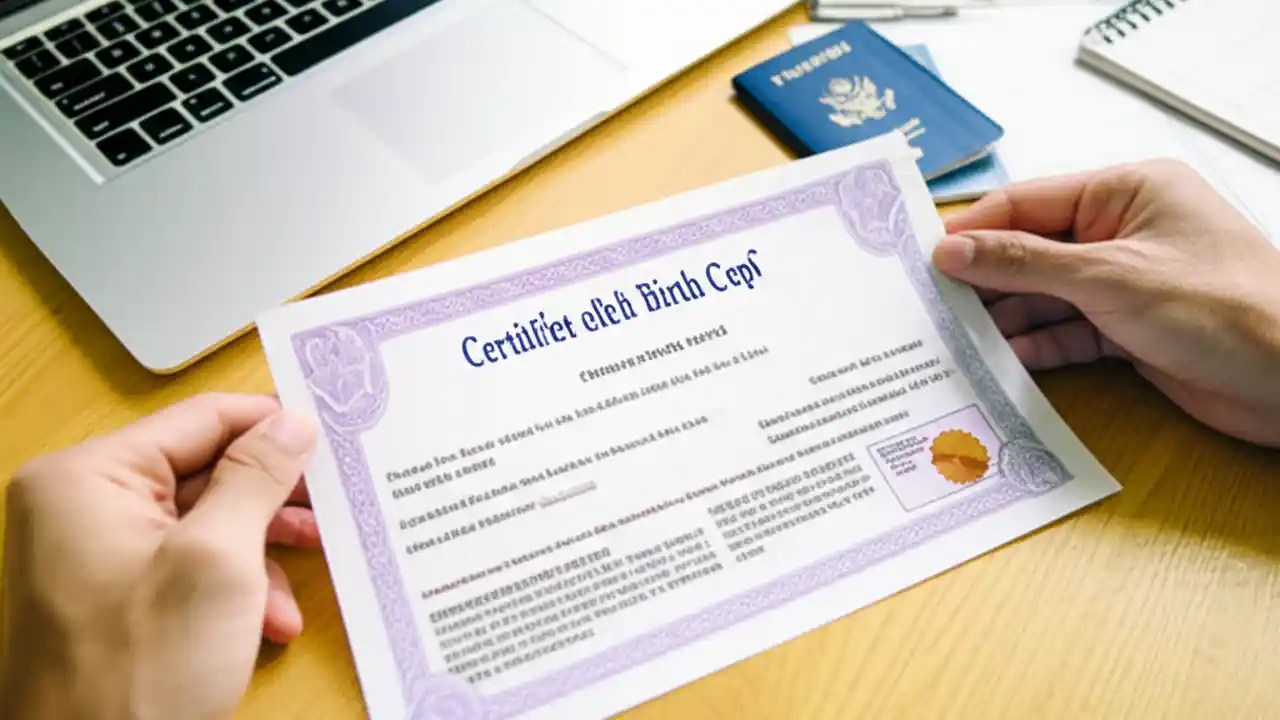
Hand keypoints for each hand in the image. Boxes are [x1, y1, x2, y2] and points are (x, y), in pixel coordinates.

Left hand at [1, 394, 319, 719]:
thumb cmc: (137, 674)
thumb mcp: (219, 561)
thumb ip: (257, 478)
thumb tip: (292, 423)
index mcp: (89, 479)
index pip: (200, 419)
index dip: (272, 423)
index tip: (331, 432)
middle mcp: (83, 507)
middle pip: (204, 469)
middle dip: (274, 495)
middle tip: (335, 501)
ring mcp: (97, 555)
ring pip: (205, 520)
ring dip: (264, 546)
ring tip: (317, 558)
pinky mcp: (117, 597)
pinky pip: (189, 566)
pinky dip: (237, 587)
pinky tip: (272, 620)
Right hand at [933, 159, 1279, 447]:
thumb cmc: (1223, 308)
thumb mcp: (1109, 278)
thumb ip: (1024, 263)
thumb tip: (952, 252)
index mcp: (1127, 192)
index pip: (1030, 202)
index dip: (975, 229)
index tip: (924, 256)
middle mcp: (1123, 232)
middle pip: (1032, 250)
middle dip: (985, 278)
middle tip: (928, 302)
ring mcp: (1126, 283)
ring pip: (1045, 296)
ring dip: (1005, 318)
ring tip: (951, 337)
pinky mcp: (1130, 331)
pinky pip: (1067, 333)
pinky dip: (1036, 347)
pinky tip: (1000, 360)